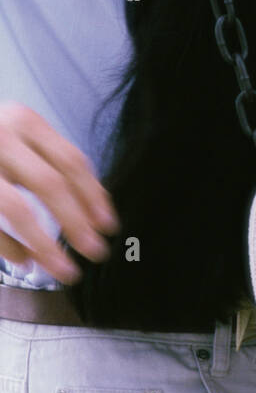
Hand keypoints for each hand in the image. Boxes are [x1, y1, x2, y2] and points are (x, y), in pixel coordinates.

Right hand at [0, 104, 118, 284]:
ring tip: (66, 270)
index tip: (108, 225)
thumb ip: (53, 162)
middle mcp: (0, 138)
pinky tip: (27, 262)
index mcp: (24, 122)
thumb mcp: (21, 138)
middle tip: (96, 252)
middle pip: (50, 184)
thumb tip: (98, 206)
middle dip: (76, 223)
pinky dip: (10, 248)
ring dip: (46, 245)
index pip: (70, 161)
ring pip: (19, 210)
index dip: (93, 196)